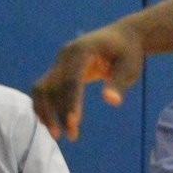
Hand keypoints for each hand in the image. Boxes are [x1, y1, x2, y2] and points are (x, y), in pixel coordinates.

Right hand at [32, 23, 143, 139]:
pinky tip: (52, 124)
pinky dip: (45, 106)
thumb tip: (110, 101)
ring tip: (58, 135)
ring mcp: (58, 62)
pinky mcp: (57, 70)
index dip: (71, 102)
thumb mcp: (130, 68)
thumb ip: (119, 83)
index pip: (71, 79)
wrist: (121, 37)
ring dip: (46, 112)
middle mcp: (64, 55)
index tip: (73, 123)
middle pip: (51, 86)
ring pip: (41, 89)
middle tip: (71, 136)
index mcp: (82, 51)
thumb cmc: (128, 53)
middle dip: (58, 112)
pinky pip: (44, 89)